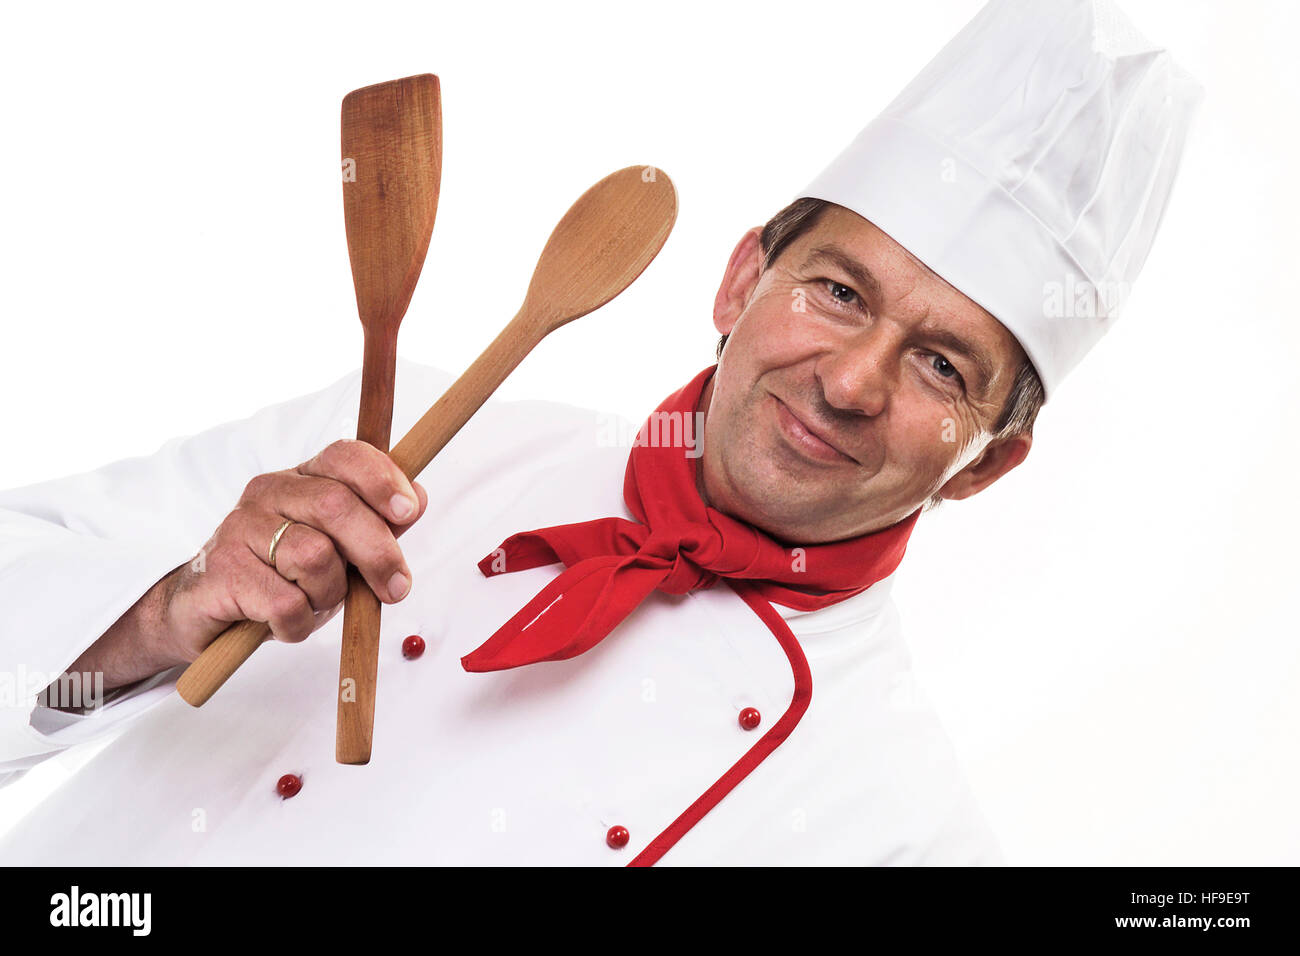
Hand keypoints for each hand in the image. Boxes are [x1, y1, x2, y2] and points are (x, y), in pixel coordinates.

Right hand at [158, 439, 428, 663]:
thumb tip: (418, 499)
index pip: (345, 455)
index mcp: (303, 478)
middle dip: (377, 552)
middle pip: (336, 505)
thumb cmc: (283, 578)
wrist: (207, 614)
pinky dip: (297, 623)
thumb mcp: (340, 551)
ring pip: (314, 557)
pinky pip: (285, 602)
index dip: (382, 479)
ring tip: (312, 602)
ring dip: (329, 594)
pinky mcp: (222, 570)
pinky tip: (284, 622)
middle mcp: (269, 491)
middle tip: (397, 588)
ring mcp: (240, 527)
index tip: (408, 512)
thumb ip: (378, 524)